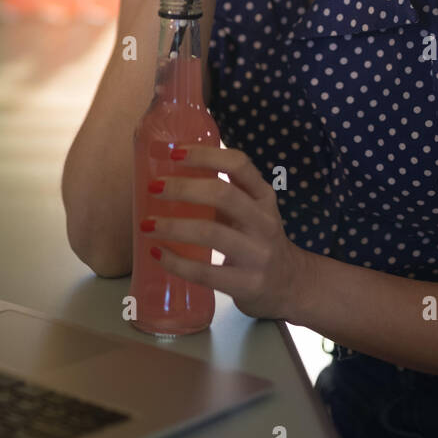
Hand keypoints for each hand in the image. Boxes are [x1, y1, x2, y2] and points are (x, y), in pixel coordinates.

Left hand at [146, 145, 309, 321]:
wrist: (291, 285)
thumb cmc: (259, 240)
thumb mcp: (252, 211)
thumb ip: (224, 195)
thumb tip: (170, 174)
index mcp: (264, 196)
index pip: (239, 164)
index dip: (205, 155)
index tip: (175, 153)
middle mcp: (264, 221)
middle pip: (222, 194)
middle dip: (183, 188)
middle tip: (154, 188)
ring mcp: (257, 254)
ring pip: (211, 233)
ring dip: (173, 226)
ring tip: (147, 224)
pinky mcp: (246, 283)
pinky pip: (205, 273)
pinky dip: (176, 262)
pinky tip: (157, 253)